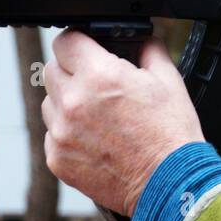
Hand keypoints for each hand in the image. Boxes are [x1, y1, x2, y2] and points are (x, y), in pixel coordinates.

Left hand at [41, 33, 203, 216]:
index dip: (78, 40)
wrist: (169, 183)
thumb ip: (149, 49)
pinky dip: (67, 132)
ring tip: (97, 113)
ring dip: (66, 101)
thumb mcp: (168, 79)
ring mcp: (62, 133)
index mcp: (99, 75)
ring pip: (49, 102)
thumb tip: (141, 38)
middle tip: (96, 82)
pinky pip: (52, 134)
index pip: (65, 41)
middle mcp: (73, 102)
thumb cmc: (171, 134)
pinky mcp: (58, 159)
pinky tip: (94, 137)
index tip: (85, 46)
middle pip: (52, 69)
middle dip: (72, 70)